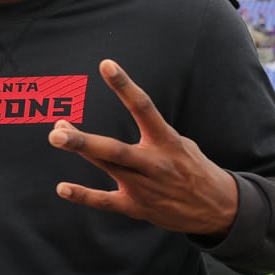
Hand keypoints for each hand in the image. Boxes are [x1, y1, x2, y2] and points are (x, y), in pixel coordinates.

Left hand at [47, 60, 237, 236]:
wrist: (219, 209)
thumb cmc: (192, 168)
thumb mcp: (180, 143)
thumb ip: (149, 131)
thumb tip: (123, 117)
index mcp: (167, 141)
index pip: (144, 108)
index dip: (125, 86)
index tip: (106, 65)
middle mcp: (155, 164)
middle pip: (115, 149)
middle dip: (84, 139)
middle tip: (58, 127)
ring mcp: (145, 187)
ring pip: (108, 166)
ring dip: (81, 150)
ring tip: (56, 136)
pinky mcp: (138, 207)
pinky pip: (105, 201)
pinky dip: (83, 196)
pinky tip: (62, 188)